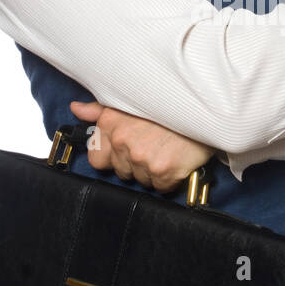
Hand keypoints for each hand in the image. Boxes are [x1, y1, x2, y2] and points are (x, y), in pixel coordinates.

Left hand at [69, 100, 215, 192]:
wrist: (208, 105)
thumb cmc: (171, 100)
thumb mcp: (131, 98)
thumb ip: (100, 108)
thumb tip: (76, 108)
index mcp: (111, 123)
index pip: (97, 159)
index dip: (113, 157)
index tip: (128, 149)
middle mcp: (123, 141)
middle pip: (122, 171)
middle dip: (136, 163)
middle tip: (155, 144)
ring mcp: (142, 157)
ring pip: (142, 180)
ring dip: (154, 171)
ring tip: (168, 149)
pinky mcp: (163, 171)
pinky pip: (161, 187)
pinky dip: (171, 178)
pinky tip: (178, 159)